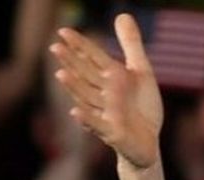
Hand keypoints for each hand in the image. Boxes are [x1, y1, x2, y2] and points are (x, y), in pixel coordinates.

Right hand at [49, 14, 162, 169]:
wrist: (148, 141)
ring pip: (87, 98)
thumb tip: (122, 14)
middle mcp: (105, 93)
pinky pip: (97, 124)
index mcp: (111, 77)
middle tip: (56, 47)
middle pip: (86, 76)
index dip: (80, 46)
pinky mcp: (112, 132)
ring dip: (74, 87)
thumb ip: (131, 45)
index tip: (64, 31)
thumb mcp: (140, 73)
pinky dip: (86, 119)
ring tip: (61, 73)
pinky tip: (75, 111)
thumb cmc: (140, 106)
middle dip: (72, 63)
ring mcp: (106, 112)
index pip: (93, 58)